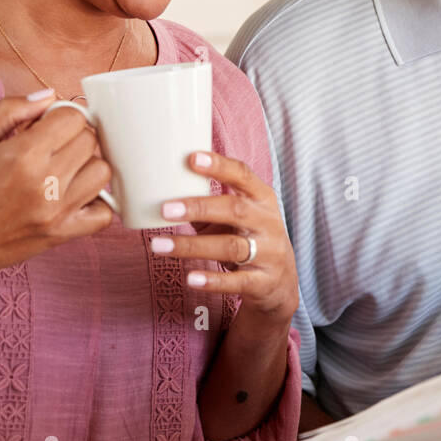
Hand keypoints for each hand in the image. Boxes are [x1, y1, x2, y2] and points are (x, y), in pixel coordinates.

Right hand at [0, 91, 114, 289]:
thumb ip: (11, 110)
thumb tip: (48, 95)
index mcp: (23, 154)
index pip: (74, 118)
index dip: (61, 117)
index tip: (48, 126)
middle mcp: (45, 182)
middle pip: (90, 141)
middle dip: (73, 137)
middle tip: (52, 147)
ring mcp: (58, 210)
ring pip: (102, 172)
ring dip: (87, 166)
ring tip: (63, 170)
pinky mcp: (63, 233)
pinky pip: (105, 214)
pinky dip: (97, 203)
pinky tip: (75, 196)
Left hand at [154, 151, 297, 321]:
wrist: (281, 281)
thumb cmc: (250, 238)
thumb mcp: (239, 217)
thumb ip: (209, 206)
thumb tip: (164, 193)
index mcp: (261, 199)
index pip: (243, 176)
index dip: (219, 166)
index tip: (192, 158)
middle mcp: (268, 222)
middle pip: (234, 209)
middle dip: (198, 208)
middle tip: (165, 209)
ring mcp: (269, 252)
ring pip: (230, 246)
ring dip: (192, 246)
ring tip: (159, 245)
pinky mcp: (263, 281)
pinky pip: (237, 281)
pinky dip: (213, 280)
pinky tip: (191, 278)